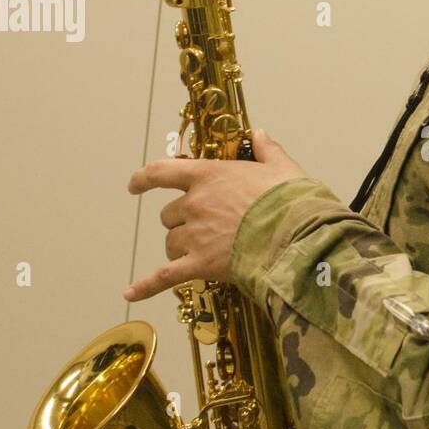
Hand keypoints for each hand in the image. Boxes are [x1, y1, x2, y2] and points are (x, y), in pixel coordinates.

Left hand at [122, 129, 307, 301]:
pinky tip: (130, 294)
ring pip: (171, 243)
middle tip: (205, 228)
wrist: (297, 237)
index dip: (144, 178)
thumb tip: (260, 135)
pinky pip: (164, 277)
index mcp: (209, 176)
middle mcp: (194, 204)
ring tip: (204, 254)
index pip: (163, 172)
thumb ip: (267, 150)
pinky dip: (146, 286)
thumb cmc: (291, 202)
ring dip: (181, 247)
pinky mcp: (199, 265)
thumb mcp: (283, 168)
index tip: (135, 185)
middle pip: (169, 214)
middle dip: (182, 221)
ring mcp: (194, 235)